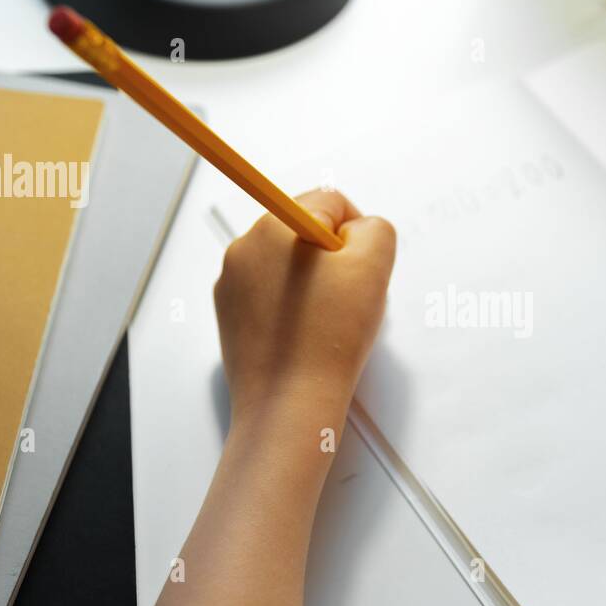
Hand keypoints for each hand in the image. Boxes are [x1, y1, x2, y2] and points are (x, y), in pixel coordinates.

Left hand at [213, 190, 395, 421]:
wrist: (290, 404)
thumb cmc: (330, 340)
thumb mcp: (374, 266)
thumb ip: (375, 229)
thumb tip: (358, 228)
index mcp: (276, 225)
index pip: (329, 201)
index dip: (357, 231)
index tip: (363, 267)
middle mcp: (245, 246)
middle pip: (304, 231)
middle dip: (332, 258)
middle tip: (349, 297)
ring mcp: (231, 282)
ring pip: (287, 263)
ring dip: (312, 282)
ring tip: (328, 322)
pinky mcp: (229, 313)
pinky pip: (268, 292)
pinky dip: (291, 305)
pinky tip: (306, 334)